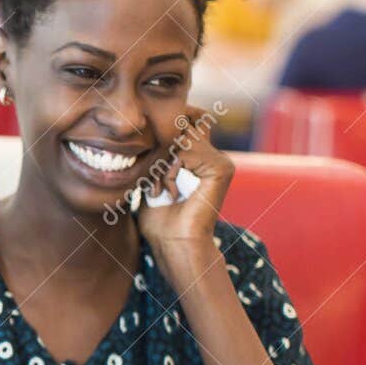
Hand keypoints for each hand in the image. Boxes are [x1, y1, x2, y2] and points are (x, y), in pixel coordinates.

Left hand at [137, 105, 233, 281]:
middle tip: (151, 181)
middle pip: (181, 125)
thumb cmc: (159, 219)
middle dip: (158, 149)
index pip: (186, 121)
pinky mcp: (222, 168)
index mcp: (201, 157)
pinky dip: (170, 172)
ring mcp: (220, 161)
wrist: (173, 243)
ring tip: (159, 189)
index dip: (163, 132)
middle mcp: (214, 155)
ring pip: (181, 138)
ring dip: (161, 165)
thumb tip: (143, 130)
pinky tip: (171, 193)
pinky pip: (186, 152)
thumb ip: (155, 153)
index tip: (148, 164)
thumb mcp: (151, 178)